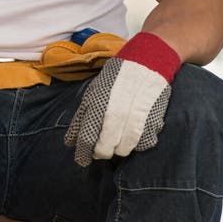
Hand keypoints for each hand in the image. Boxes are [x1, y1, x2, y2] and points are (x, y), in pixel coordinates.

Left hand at [64, 32, 180, 166]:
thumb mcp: (93, 92)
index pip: (86, 139)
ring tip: (119, 139)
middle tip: (102, 151)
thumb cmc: (116, 77)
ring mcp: (135, 119)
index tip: (83, 160)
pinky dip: (138, 142)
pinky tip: (135, 132)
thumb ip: (81, 117)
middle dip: (101, 153)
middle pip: (105, 149)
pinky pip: (143, 144)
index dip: (83, 154)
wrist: (147, 61)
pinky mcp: (153, 122)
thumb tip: (69, 142)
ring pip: (124, 150)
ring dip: (120, 148)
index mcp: (97, 105)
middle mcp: (115, 114)